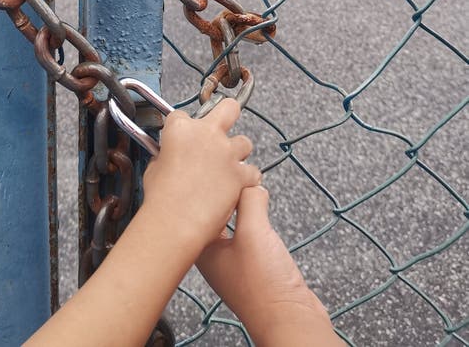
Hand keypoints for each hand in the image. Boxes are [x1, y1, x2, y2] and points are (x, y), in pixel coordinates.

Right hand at [142, 98, 259, 252]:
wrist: (175, 222)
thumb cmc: (161, 199)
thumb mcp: (154, 168)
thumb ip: (166, 155)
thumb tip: (171, 158)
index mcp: (181, 129)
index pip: (183, 116)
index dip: (183, 128)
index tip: (184, 138)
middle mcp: (207, 134)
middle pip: (227, 108)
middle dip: (227, 114)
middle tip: (222, 127)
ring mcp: (226, 153)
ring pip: (244, 142)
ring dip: (237, 153)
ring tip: (227, 168)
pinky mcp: (241, 174)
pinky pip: (252, 172)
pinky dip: (247, 179)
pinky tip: (236, 188)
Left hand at [197, 186, 339, 345]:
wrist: (290, 318)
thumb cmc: (264, 284)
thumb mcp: (254, 230)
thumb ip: (250, 200)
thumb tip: (252, 184)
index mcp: (203, 249)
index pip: (198, 208)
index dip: (210, 186)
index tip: (222, 170)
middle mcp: (214, 257)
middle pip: (215, 215)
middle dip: (228, 196)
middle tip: (239, 178)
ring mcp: (233, 264)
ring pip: (233, 225)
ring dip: (243, 210)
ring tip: (253, 194)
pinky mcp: (253, 269)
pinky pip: (250, 237)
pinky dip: (256, 224)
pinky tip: (264, 218)